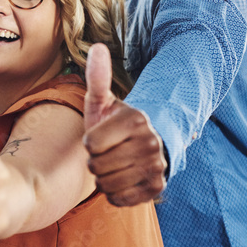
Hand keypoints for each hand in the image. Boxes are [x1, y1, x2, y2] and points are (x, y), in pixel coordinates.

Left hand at [83, 43, 166, 205]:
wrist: (140, 148)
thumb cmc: (113, 124)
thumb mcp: (102, 102)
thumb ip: (97, 78)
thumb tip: (97, 47)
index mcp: (137, 120)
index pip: (91, 144)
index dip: (89, 143)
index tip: (100, 136)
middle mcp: (151, 143)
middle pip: (97, 166)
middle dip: (95, 161)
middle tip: (107, 152)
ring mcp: (157, 167)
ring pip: (106, 184)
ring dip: (103, 178)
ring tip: (113, 164)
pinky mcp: (157, 188)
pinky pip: (118, 199)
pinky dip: (113, 193)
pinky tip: (121, 179)